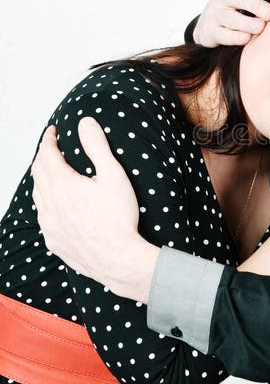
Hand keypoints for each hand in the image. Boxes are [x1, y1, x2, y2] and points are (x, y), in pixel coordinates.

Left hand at [31, 118, 158, 302]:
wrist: (117, 260)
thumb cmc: (118, 219)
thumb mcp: (113, 176)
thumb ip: (97, 147)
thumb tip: (85, 123)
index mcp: (62, 184)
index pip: (46, 154)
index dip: (48, 139)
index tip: (53, 131)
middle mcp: (49, 204)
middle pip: (38, 173)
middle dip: (43, 157)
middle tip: (52, 149)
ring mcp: (49, 225)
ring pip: (37, 196)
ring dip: (42, 180)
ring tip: (52, 173)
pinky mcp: (53, 241)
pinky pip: (43, 217)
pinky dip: (46, 203)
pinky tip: (55, 206)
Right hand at [193, 0, 269, 46]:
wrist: (210, 24)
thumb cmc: (239, 7)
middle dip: (253, 4)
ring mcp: (215, 13)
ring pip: (228, 16)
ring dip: (245, 22)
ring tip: (260, 28)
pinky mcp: (210, 30)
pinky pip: (222, 33)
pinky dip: (234, 36)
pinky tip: (246, 38)